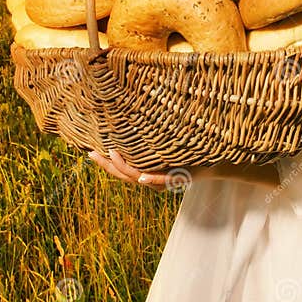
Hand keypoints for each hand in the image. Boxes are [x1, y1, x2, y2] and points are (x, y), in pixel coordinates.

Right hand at [87, 149, 202, 192]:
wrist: (212, 164)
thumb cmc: (188, 153)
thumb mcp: (166, 146)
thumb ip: (152, 141)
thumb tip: (137, 120)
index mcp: (147, 172)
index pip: (121, 169)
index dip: (104, 162)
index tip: (89, 151)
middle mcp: (151, 180)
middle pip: (123, 175)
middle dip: (107, 165)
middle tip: (92, 153)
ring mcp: (162, 182)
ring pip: (137, 177)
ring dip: (124, 167)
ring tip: (111, 155)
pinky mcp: (176, 180)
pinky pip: (161, 181)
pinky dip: (150, 179)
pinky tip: (140, 176)